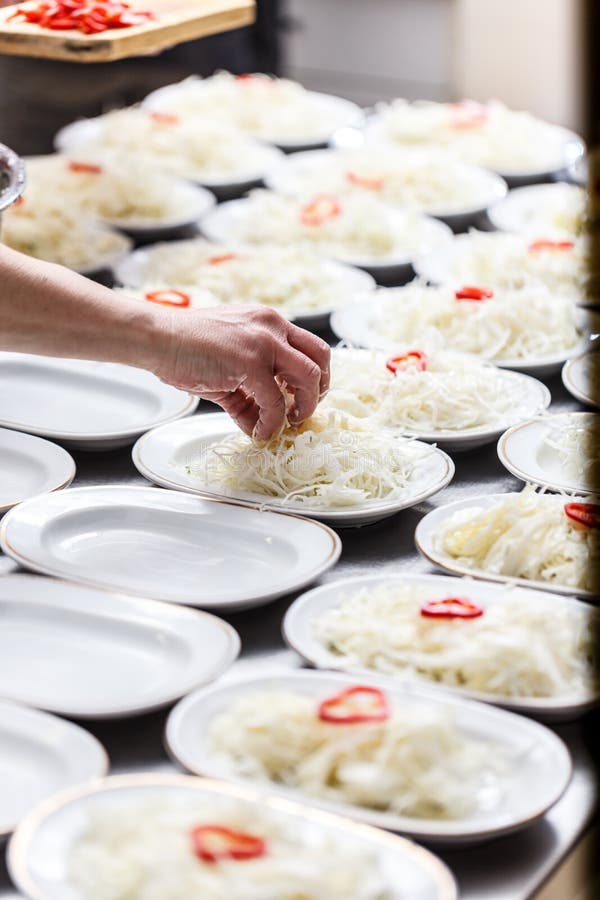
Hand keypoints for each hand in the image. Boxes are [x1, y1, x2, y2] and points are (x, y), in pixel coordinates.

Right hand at [152, 305, 329, 439]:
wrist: (158, 338)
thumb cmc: (186, 348)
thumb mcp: (228, 365)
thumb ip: (248, 392)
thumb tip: (259, 425)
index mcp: (269, 322)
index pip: (309, 346)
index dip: (313, 376)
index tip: (301, 398)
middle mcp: (272, 326)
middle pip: (320, 357)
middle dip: (319, 390)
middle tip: (303, 411)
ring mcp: (263, 342)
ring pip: (308, 377)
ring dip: (305, 407)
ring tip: (288, 424)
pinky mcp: (249, 362)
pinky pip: (274, 401)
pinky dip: (271, 422)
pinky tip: (260, 432)